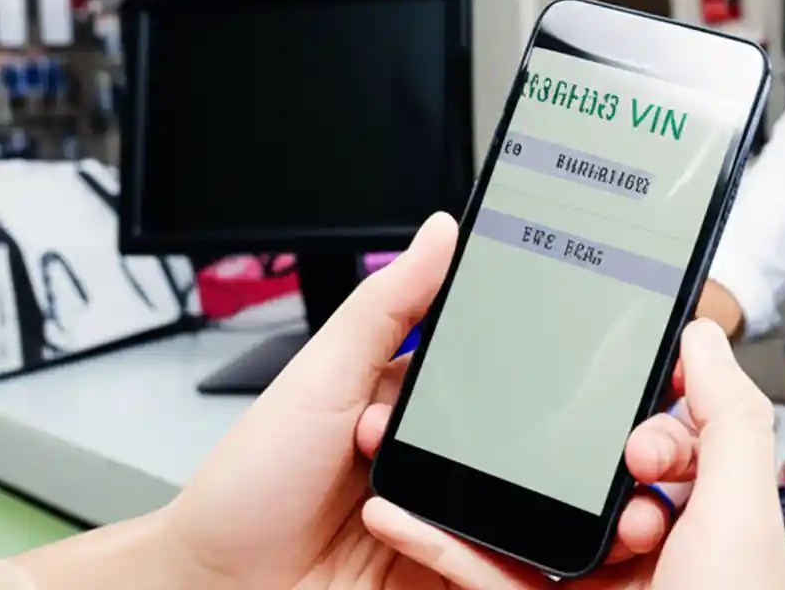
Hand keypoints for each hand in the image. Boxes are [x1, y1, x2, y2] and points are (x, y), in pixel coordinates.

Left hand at [153, 214, 678, 587]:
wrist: (215, 589)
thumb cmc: (248, 485)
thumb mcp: (320, 378)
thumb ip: (386, 307)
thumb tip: (442, 231)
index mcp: (414, 400)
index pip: (493, 366)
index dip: (533, 357)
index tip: (570, 341)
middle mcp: (439, 458)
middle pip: (525, 439)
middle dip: (538, 435)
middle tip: (501, 430)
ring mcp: (448, 522)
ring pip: (525, 507)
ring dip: (510, 500)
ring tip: (444, 488)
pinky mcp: (452, 577)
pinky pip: (501, 568)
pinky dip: (477, 556)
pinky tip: (415, 535)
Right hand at [360, 319, 784, 589]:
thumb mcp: (740, 517)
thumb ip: (728, 419)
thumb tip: (705, 338)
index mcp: (716, 528)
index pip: (683, 447)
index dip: (659, 427)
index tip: (640, 432)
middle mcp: (657, 560)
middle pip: (598, 478)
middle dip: (576, 452)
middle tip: (575, 448)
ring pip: (531, 523)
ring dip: (485, 487)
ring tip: (451, 444)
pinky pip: (485, 575)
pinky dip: (441, 546)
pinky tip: (404, 513)